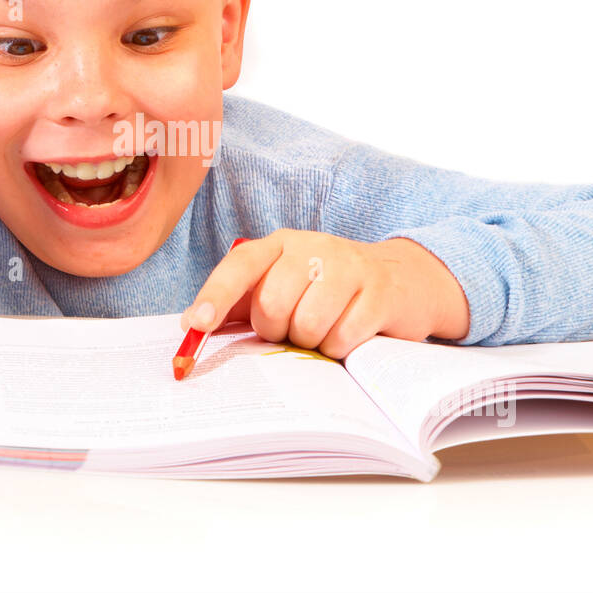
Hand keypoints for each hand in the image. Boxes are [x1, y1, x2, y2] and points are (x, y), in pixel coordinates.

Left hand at [180, 230, 470, 357]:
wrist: (401, 281)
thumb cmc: (327, 290)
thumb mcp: (283, 285)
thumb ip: (239, 303)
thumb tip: (190, 324)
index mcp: (280, 244)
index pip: (240, 266)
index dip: (216, 295)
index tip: (197, 325)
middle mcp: (313, 247)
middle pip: (273, 304)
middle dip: (277, 330)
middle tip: (292, 328)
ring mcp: (349, 267)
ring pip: (308, 326)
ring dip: (311, 341)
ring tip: (323, 328)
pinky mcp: (379, 293)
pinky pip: (342, 338)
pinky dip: (339, 348)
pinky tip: (348, 332)